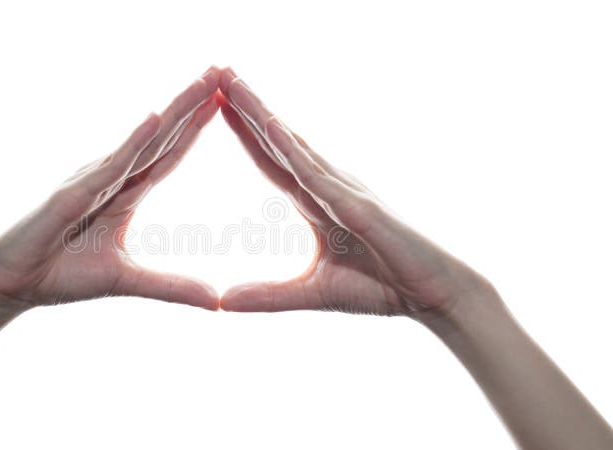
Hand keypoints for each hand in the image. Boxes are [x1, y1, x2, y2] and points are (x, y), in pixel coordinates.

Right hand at [0, 67, 220, 309]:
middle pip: (162, 136)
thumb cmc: (61, 274)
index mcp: (127, 192)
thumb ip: (172, 287)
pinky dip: (134, 143)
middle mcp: (112, 177)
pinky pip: (110, 166)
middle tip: (223, 70)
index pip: (169, 153)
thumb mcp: (129, 281)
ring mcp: (92, 180)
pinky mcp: (73, 194)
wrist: (13, 286)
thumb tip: (216, 302)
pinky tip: (156, 120)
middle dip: (193, 103)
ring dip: (175, 111)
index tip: (226, 100)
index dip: (196, 127)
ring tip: (204, 83)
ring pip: (142, 141)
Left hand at [218, 68, 495, 317]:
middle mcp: (326, 186)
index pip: (270, 161)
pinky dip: (292, 150)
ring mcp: (342, 191)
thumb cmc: (381, 289)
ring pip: (293, 147)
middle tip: (217, 72)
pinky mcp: (357, 206)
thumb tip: (225, 304)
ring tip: (233, 83)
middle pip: (277, 141)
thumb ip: (269, 297)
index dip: (243, 133)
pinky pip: (317, 175)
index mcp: (313, 202)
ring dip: (261, 114)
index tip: (216, 104)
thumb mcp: (312, 294)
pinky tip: (268, 126)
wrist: (433, 296)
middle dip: (247, 107)